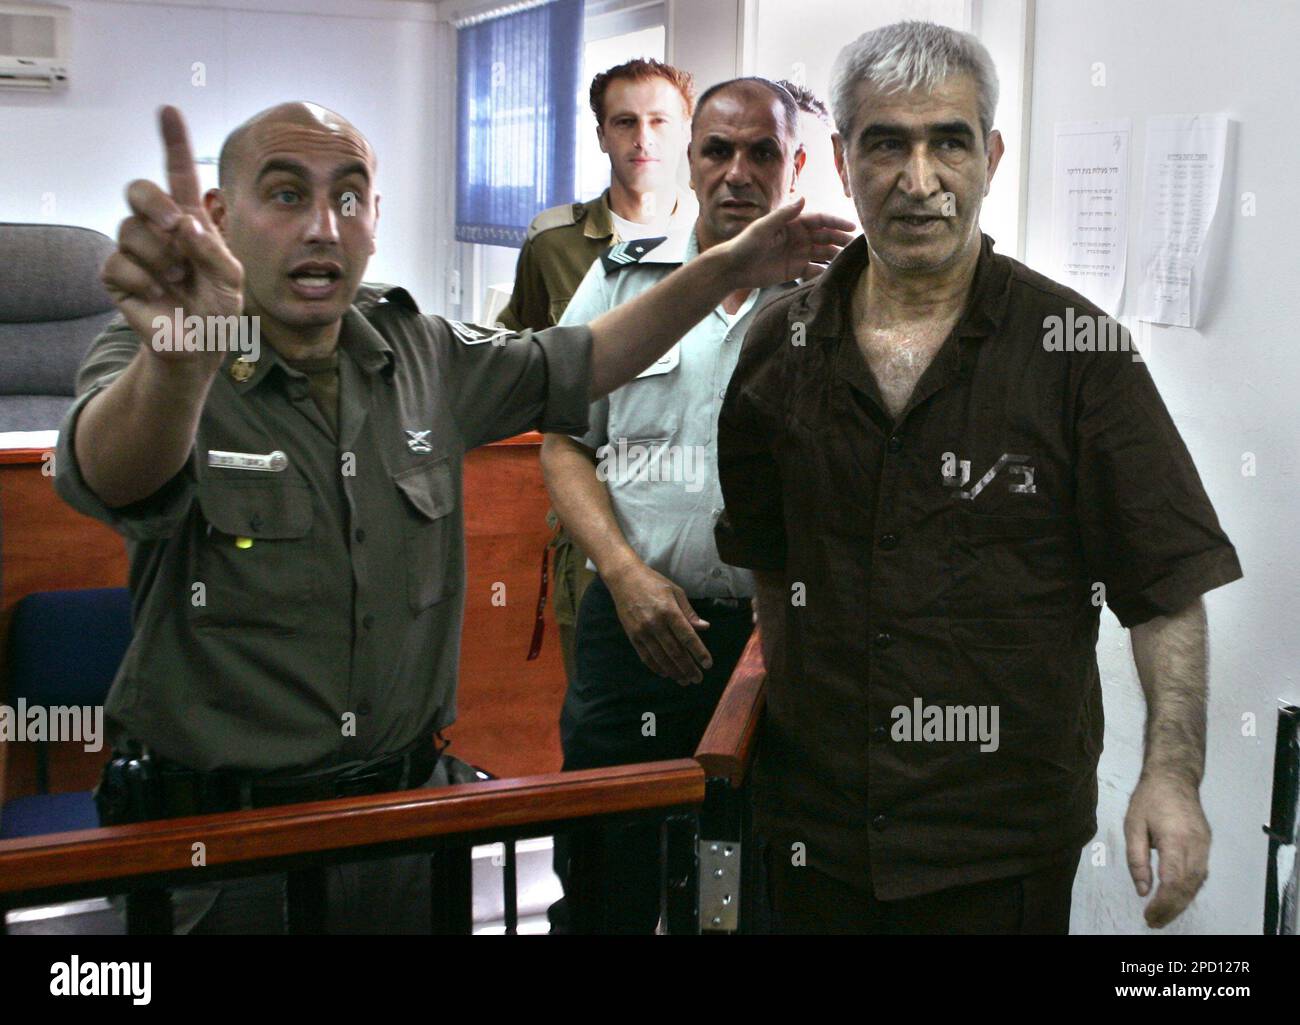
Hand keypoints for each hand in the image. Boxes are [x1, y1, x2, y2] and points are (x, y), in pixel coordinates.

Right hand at [100, 106, 243, 369]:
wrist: (201, 344)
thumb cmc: (218, 306)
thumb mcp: (231, 278)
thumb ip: (214, 250)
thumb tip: (184, 225)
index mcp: (190, 219)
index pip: (179, 174)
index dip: (174, 142)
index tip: (168, 111)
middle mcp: (158, 227)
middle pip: (139, 189)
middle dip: (155, 204)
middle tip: (176, 229)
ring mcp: (135, 249)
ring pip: (131, 231)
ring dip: (161, 259)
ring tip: (177, 280)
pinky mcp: (117, 274)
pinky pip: (121, 264)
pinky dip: (145, 283)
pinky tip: (157, 294)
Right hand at [603, 560, 711, 684]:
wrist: (624, 578)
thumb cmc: (653, 582)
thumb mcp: (676, 591)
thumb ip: (689, 612)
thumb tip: (704, 628)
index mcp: (669, 611)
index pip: (688, 637)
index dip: (699, 652)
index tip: (708, 664)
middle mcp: (655, 623)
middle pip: (675, 652)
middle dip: (688, 667)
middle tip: (698, 679)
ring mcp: (642, 631)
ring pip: (661, 657)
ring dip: (674, 671)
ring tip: (684, 680)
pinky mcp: (632, 635)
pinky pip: (645, 656)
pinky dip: (656, 667)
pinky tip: (666, 673)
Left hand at [717, 197, 856, 288]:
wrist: (733, 269)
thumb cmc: (745, 244)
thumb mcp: (763, 227)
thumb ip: (783, 214)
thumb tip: (804, 197)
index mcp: (793, 223)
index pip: (820, 220)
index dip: (836, 222)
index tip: (852, 227)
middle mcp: (799, 237)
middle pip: (826, 237)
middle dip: (841, 240)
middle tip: (856, 247)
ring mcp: (799, 254)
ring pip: (824, 254)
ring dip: (836, 256)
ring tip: (849, 262)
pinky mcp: (796, 270)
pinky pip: (815, 270)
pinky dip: (824, 272)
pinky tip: (834, 275)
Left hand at [1124, 774, 1210, 927]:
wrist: (1174, 777)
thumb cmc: (1149, 799)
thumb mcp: (1133, 825)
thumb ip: (1137, 859)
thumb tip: (1143, 890)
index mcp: (1175, 839)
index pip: (1173, 881)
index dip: (1163, 903)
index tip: (1149, 914)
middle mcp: (1196, 845)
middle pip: (1188, 887)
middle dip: (1171, 908)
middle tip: (1153, 921)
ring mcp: (1205, 845)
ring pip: (1197, 883)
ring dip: (1181, 902)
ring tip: (1163, 915)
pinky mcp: (1207, 845)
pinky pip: (1201, 874)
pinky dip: (1189, 890)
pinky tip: (1176, 897)